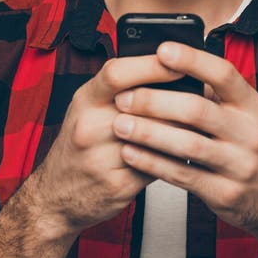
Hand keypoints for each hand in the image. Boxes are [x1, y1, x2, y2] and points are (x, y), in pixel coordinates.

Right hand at [34, 52, 186, 236]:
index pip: (117, 73)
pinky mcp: (117, 186)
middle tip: (202, 97)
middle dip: (177, 101)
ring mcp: (101, 159)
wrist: (55, 196)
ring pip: (156, 138)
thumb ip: (120, 88)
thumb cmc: (80, 143)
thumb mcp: (88, 106)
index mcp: (84, 100)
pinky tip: (182, 153)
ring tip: (199, 124)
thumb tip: (169, 69)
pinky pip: (157, 167)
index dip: (151, 65)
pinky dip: (172, 159)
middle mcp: (89, 127)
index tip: (180, 61)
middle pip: (143, 106)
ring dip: (181, 131)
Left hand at [112, 41, 257, 234]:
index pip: (223, 74)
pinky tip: (130, 153)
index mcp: (252, 104)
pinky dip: (152, 163)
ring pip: (186, 145)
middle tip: (124, 97)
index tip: (162, 49)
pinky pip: (182, 175)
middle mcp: (250, 133)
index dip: (193, 60)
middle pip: (197, 109)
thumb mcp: (244, 113)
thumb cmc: (249, 144)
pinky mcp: (225, 194)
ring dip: (148, 133)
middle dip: (155, 102)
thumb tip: (167, 63)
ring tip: (120, 125)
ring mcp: (240, 166)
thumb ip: (213, 93)